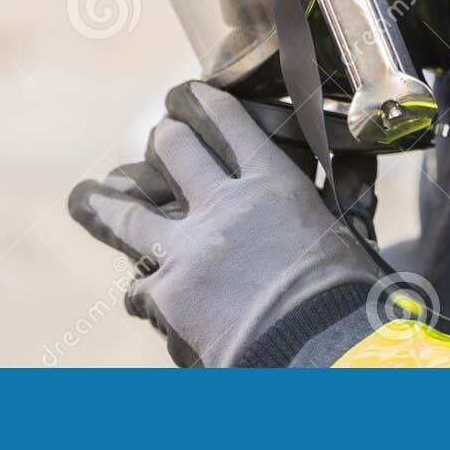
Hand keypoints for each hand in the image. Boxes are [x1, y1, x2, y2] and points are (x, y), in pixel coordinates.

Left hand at [69, 81, 381, 366]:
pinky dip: (143, 289)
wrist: (320, 355)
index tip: (189, 94)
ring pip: (128, 212)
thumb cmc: (346, 298)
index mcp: (272, 184)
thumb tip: (360, 162)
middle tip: (161, 137)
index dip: (201, 102)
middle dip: (164, 140)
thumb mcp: (346, 233)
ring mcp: (187, 250)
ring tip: (88, 195)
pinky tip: (141, 292)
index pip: (227, 123)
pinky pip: (139, 285)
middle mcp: (222, 206)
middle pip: (173, 150)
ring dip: (105, 203)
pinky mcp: (167, 295)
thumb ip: (342, 194)